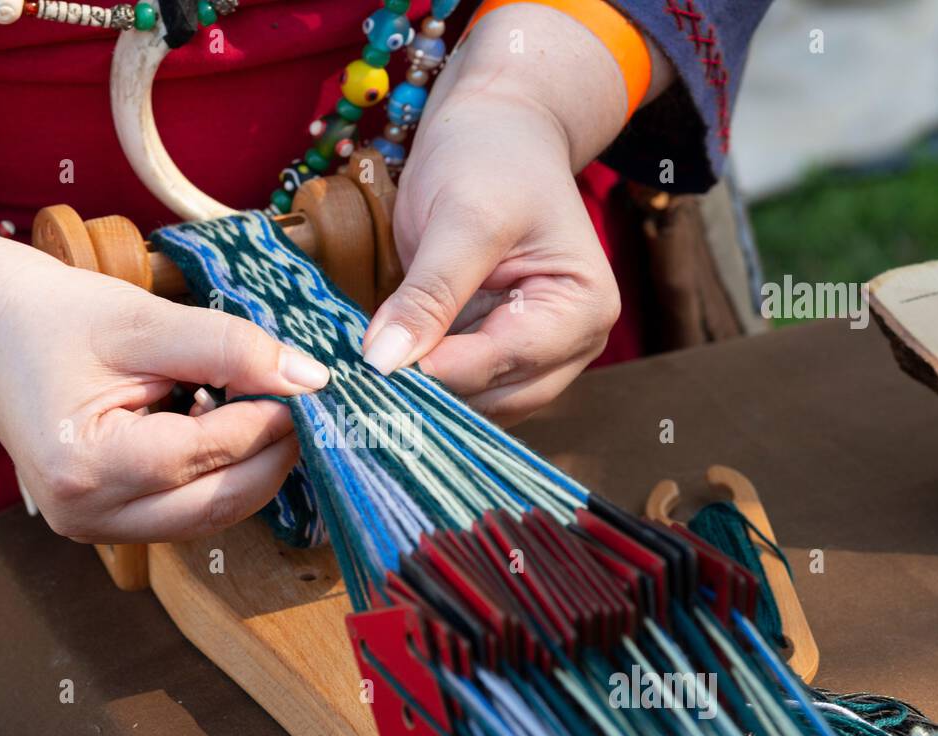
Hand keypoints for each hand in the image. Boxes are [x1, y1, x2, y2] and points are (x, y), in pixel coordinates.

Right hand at [0, 179, 328, 542]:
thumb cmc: (50, 317)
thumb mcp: (143, 320)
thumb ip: (229, 348)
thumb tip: (309, 379)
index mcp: (87, 466)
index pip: (208, 454)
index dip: (271, 421)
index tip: (312, 386)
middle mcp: (90, 516)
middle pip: (219, 502)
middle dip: (273, 455)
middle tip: (307, 404)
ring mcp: (96, 530)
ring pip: (210, 516)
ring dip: (251, 469)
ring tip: (266, 410)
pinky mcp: (107, 525)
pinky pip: (187, 511)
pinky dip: (220, 476)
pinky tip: (226, 429)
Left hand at [362, 4, 668, 423]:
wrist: (495, 130)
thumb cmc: (491, 156)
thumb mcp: (460, 216)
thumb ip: (429, 292)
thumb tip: (384, 362)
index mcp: (582, 308)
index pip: (504, 361)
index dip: (437, 371)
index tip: (371, 371)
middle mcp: (570, 346)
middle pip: (494, 396)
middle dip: (429, 392)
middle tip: (355, 383)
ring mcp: (534, 356)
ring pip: (474, 404)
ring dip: (420, 397)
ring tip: (361, 382)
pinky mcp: (494, 356)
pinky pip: (458, 389)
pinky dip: (420, 386)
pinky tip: (379, 374)